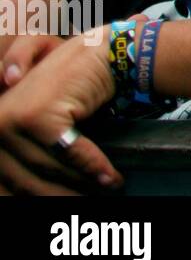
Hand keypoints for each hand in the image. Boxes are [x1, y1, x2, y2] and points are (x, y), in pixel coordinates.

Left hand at [0, 28, 122, 194]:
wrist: (99, 53)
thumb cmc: (73, 89)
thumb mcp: (44, 124)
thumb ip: (32, 154)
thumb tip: (26, 194)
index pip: (3, 178)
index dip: (28, 196)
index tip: (52, 206)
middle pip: (23, 177)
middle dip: (57, 194)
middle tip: (83, 204)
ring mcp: (10, 119)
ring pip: (47, 167)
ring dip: (80, 184)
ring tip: (106, 190)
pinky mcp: (37, 116)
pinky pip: (69, 152)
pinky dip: (95, 167)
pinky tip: (111, 178)